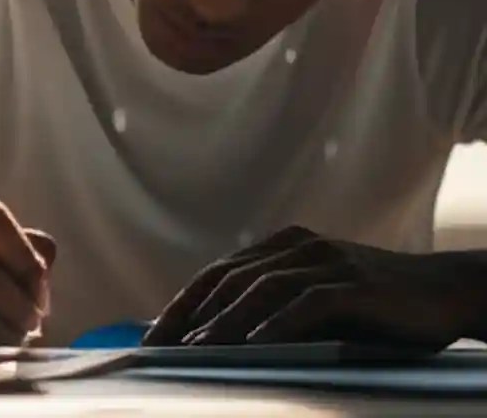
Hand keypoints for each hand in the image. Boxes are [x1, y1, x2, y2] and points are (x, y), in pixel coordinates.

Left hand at [142, 226, 466, 349]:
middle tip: (160, 347)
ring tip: (198, 349)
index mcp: (282, 246)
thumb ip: (271, 304)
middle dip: (190, 315)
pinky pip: (309, 303)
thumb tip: (211, 334)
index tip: (152, 336)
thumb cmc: (374, 303)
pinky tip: (256, 344)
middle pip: (228, 279)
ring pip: (262, 289)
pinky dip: (278, 324)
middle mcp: (299, 247)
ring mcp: (328, 262)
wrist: (445, 291)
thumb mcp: (315, 297)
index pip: (216, 274)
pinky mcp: (356, 284)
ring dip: (226, 321)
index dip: (181, 304)